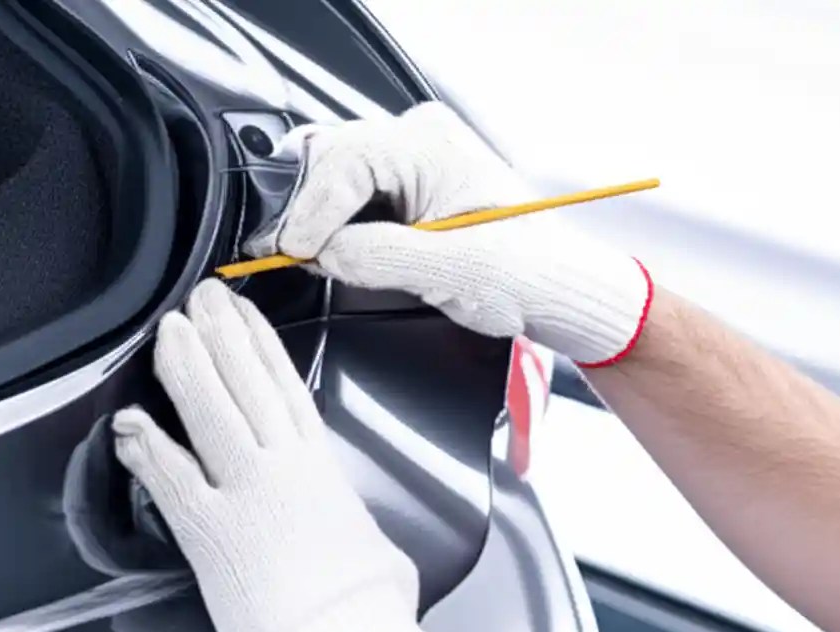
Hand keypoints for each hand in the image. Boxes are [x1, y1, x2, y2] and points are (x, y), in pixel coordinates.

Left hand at [113, 279, 461, 631]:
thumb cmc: (369, 611)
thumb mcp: (374, 545)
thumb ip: (347, 519)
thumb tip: (347, 524)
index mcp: (320, 468)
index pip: (286, 387)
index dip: (258, 343)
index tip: (242, 313)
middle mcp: (282, 468)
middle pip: (246, 383)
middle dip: (219, 334)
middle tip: (198, 298)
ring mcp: (244, 494)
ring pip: (210, 413)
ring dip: (184, 368)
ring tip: (168, 331)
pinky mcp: (210, 534)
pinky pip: (170, 479)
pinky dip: (147, 447)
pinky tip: (127, 421)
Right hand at [248, 102, 651, 367]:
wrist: (552, 287)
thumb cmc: (521, 273)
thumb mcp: (445, 272)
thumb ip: (375, 256)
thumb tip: (320, 252)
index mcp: (432, 145)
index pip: (343, 160)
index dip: (310, 209)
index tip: (291, 251)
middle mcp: (418, 137)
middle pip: (330, 155)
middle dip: (305, 208)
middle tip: (287, 253)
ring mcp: (410, 155)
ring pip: (333, 169)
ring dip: (315, 212)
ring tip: (307, 252)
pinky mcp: (405, 179)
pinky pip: (349, 187)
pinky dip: (330, 216)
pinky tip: (328, 246)